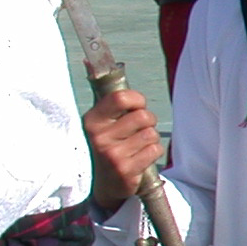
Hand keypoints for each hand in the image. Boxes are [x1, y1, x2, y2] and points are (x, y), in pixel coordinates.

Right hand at [84, 87, 162, 213]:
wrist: (103, 184)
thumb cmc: (109, 144)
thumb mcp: (102, 121)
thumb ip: (109, 99)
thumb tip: (91, 61)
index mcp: (92, 120)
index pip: (121, 98)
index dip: (137, 100)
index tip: (137, 106)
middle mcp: (99, 137)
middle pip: (143, 116)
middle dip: (148, 121)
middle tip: (138, 131)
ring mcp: (112, 154)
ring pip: (151, 134)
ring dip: (150, 139)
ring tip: (136, 146)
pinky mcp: (125, 170)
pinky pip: (155, 150)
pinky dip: (153, 152)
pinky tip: (139, 158)